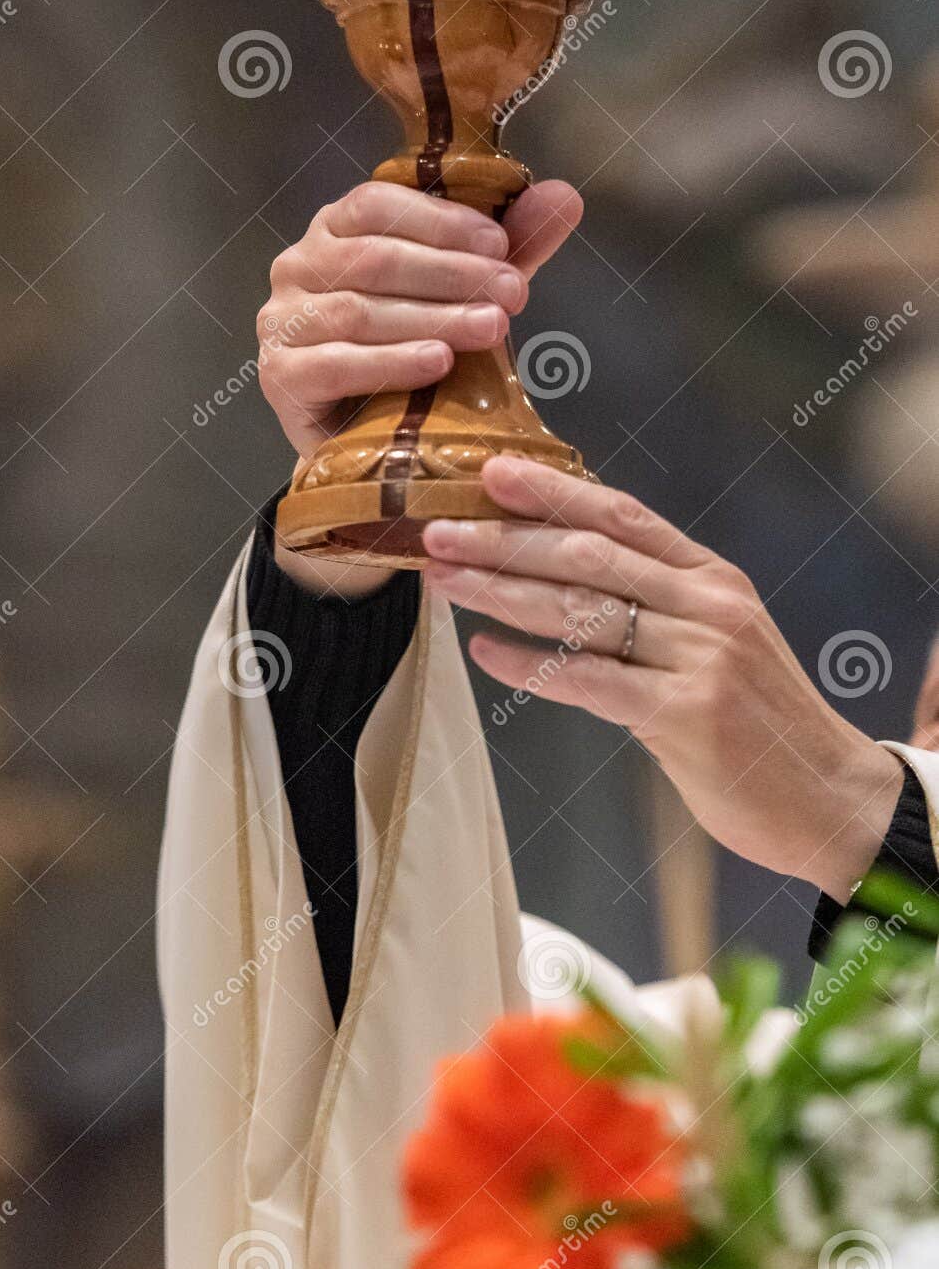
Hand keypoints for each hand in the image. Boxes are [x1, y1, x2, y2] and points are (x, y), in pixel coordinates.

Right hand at [257, 179, 582, 459]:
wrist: (365, 440)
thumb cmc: (412, 350)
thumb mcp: (466, 293)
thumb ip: (510, 247)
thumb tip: (565, 197)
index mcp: (335, 228)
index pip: (379, 204)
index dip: (442, 222)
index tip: (501, 246)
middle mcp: (298, 266)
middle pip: (376, 259)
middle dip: (453, 275)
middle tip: (513, 294)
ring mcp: (282, 322)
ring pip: (359, 311)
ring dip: (434, 318)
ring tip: (491, 330)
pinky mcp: (279, 376)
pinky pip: (335, 363)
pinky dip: (390, 362)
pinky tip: (437, 363)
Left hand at [423, 456, 903, 901]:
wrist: (831, 798)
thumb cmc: (759, 723)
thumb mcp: (720, 642)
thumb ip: (657, 607)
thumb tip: (564, 577)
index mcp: (712, 579)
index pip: (622, 514)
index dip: (553, 489)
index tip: (491, 471)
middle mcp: (708, 606)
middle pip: (590, 555)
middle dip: (505, 540)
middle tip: (437, 531)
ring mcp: (700, 658)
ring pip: (582, 610)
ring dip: (502, 592)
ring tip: (444, 581)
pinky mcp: (688, 714)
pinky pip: (591, 680)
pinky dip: (531, 664)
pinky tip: (485, 651)